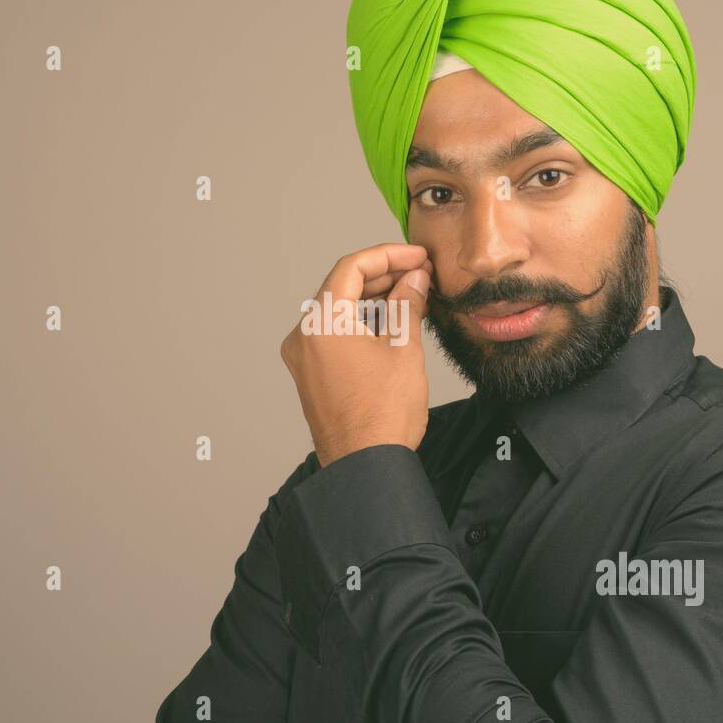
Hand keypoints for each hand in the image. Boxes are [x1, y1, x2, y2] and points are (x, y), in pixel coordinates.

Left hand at [280, 243, 432, 466]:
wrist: (366, 466)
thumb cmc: (382, 415)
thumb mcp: (404, 348)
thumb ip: (408, 303)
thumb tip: (415, 277)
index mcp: (320, 324)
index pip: (351, 269)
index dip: (388, 256)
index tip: (417, 256)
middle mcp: (303, 337)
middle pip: (343, 288)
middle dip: (384, 277)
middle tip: (420, 273)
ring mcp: (304, 358)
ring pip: (340, 312)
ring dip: (375, 301)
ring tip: (413, 297)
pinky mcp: (312, 375)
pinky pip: (336, 335)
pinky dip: (363, 324)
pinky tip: (393, 324)